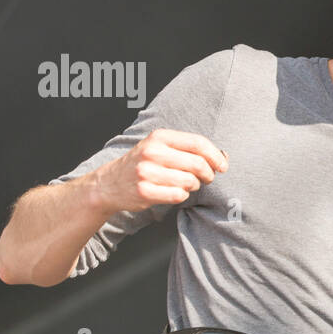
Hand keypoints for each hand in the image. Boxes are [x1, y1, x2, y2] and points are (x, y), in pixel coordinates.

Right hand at [94, 128, 227, 211]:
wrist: (110, 183)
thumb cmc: (143, 164)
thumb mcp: (160, 147)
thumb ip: (187, 149)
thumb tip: (223, 157)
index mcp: (159, 137)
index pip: (198, 143)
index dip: (216, 156)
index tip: (223, 166)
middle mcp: (152, 152)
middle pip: (198, 164)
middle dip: (208, 174)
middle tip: (206, 178)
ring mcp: (147, 172)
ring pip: (190, 181)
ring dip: (193, 186)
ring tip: (185, 184)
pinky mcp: (144, 191)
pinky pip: (178, 196)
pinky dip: (181, 196)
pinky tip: (173, 192)